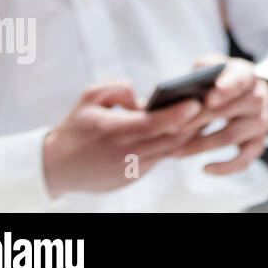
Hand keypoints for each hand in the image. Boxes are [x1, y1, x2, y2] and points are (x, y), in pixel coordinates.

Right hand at [41, 81, 203, 198]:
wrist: (55, 167)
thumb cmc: (74, 127)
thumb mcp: (90, 98)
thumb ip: (120, 89)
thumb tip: (146, 98)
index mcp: (115, 130)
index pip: (155, 123)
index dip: (179, 113)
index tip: (197, 100)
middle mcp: (126, 152)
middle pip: (170, 138)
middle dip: (193, 122)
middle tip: (213, 105)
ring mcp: (132, 168)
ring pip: (170, 150)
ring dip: (188, 135)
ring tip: (205, 115)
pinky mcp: (134, 177)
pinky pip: (160, 159)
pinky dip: (174, 145)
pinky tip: (186, 131)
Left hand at [171, 55, 267, 174]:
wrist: (255, 96)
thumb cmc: (226, 80)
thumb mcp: (219, 66)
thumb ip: (205, 67)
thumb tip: (187, 80)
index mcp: (247, 76)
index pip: (241, 79)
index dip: (227, 88)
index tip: (209, 98)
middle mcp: (258, 98)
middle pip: (229, 110)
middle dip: (200, 120)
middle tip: (173, 128)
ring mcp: (260, 122)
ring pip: (231, 136)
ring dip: (201, 145)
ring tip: (175, 151)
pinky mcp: (258, 142)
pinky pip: (245, 158)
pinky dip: (226, 167)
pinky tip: (205, 168)